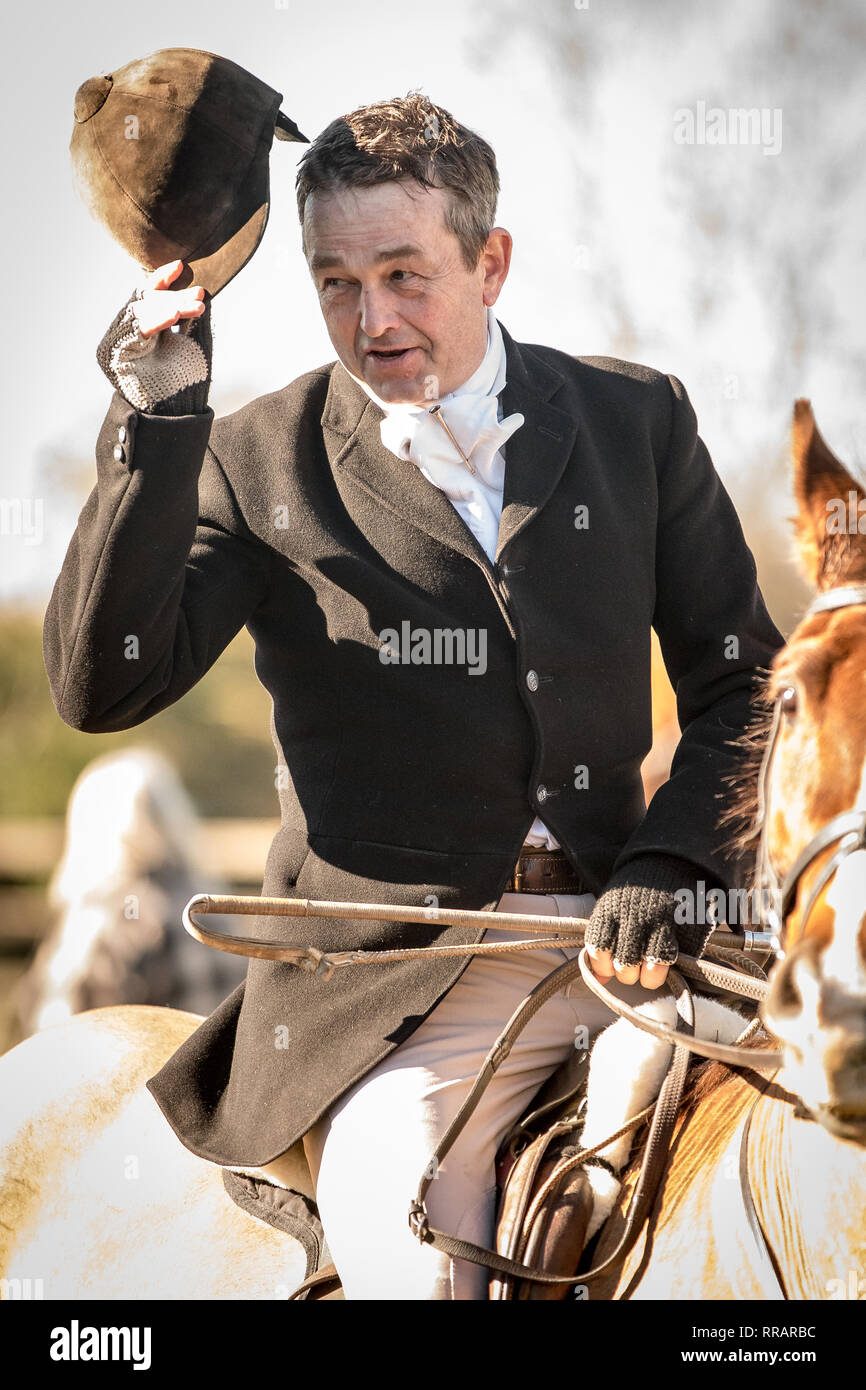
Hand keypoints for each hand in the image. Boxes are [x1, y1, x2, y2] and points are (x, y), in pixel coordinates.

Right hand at [96, 260, 212, 415]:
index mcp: (147, 328)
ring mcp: (120, 343)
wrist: (177, 417)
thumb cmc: (187, 384)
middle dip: (173, 296)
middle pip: (145, 301)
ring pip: (139, 311)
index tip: (181, 266)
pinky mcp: (113, 354)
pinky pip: (134, 330)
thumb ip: (195, 319)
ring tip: (194, 305)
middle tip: (198, 296)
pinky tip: (174, 316)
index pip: (150, 295)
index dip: (162, 279)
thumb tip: (202, 290)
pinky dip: (155, 320)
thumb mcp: (196, 344)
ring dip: (168, 306)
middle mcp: (130, 333)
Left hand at [584, 853, 715, 989]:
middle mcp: (637, 919)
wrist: (675, 859)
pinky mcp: (690, 931)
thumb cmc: (638, 891)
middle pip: (625, 967)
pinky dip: (677, 965)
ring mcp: (665, 925)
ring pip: (653, 973)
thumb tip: (599, 979)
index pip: (599, 950)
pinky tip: (672, 954)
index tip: (609, 966)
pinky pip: (680, 963)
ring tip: (651, 971)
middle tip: (633, 968)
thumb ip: (604, 939)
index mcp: (612, 911)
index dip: (603, 966)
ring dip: (650, 978)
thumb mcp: (613, 904)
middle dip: (627, 974)